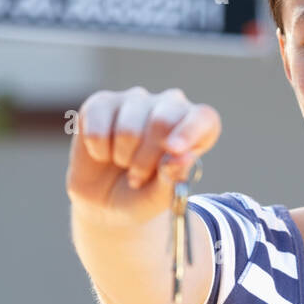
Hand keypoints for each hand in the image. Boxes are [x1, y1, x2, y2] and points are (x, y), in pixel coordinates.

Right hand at [65, 85, 221, 225]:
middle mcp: (168, 107)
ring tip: (123, 165)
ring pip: (129, 128)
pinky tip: (102, 153)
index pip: (204, 119)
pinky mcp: (101, 102)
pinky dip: (99, 150)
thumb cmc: (142, 197)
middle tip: (138, 178)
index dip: (190, 131)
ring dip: (123, 158)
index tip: (174, 150)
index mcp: (194, 129)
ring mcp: (135, 100)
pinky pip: (98, 127)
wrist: (105, 203)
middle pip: (163, 121)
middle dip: (147, 159)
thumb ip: (173, 178)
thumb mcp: (161, 197)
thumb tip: (180, 158)